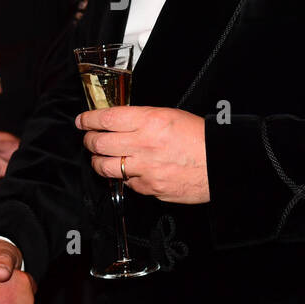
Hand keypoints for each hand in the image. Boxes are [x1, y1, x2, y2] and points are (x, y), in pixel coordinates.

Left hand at [77, 106, 208, 203]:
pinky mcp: (149, 188)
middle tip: (89, 138)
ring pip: (104, 167)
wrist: (221, 163)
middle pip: (99, 143)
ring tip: (100, 156)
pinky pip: (126, 183)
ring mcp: (145, 169)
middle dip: (89, 140)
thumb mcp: (170, 115)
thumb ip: (141, 118)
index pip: (106, 119)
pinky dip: (124, 177)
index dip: (88, 119)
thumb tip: (118, 121)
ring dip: (98, 161)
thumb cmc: (200, 137)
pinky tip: (129, 171)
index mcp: (149, 121)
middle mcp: (143, 145)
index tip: (83, 120)